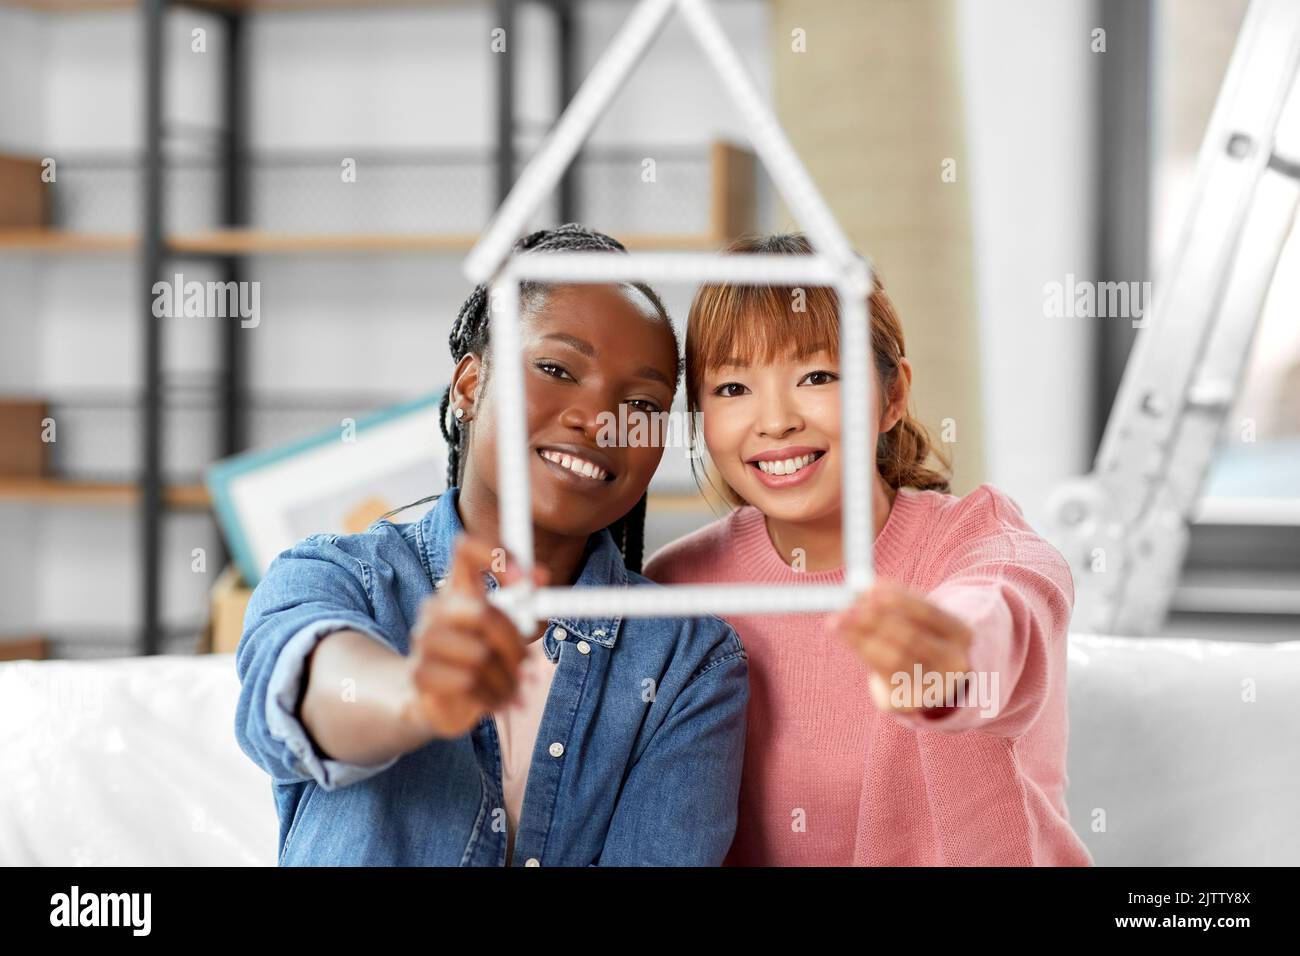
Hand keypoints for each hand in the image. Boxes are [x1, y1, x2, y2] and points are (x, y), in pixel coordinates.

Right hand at [401, 534, 546, 738]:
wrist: (440, 703)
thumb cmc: (479, 658)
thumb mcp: (506, 630)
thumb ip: (525, 603)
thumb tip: (541, 576)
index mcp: (458, 588)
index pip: (465, 549)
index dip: (496, 555)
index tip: (525, 580)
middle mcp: (436, 608)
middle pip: (484, 612)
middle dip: (515, 644)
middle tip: (528, 665)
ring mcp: (423, 639)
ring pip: (481, 656)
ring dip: (507, 679)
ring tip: (512, 689)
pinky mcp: (420, 673)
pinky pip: (468, 683)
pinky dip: (492, 697)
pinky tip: (495, 701)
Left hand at [829, 579, 973, 716]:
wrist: (933, 684)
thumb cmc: (922, 639)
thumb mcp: (919, 618)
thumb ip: (896, 601)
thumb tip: (863, 588)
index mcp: (962, 634)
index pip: (930, 613)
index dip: (899, 601)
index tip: (869, 589)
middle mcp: (954, 663)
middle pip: (911, 639)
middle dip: (875, 620)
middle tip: (847, 607)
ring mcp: (934, 687)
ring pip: (893, 659)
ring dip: (861, 636)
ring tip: (838, 620)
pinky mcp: (910, 701)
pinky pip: (880, 673)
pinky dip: (860, 650)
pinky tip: (845, 635)